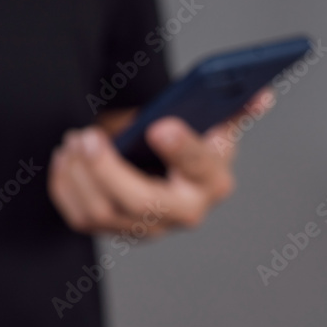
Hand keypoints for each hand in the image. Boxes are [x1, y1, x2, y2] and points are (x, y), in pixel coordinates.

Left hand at [49, 89, 275, 234]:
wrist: (157, 165)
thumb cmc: (182, 138)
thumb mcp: (208, 119)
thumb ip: (229, 105)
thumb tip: (261, 96)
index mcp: (212, 179)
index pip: (200, 166)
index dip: (182, 148)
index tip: (160, 126)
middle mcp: (182, 212)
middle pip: (139, 202)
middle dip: (106, 169)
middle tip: (86, 137)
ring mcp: (146, 228)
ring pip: (102, 212)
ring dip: (79, 174)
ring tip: (73, 140)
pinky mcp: (113, 230)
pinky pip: (80, 217)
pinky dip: (66, 186)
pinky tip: (65, 159)